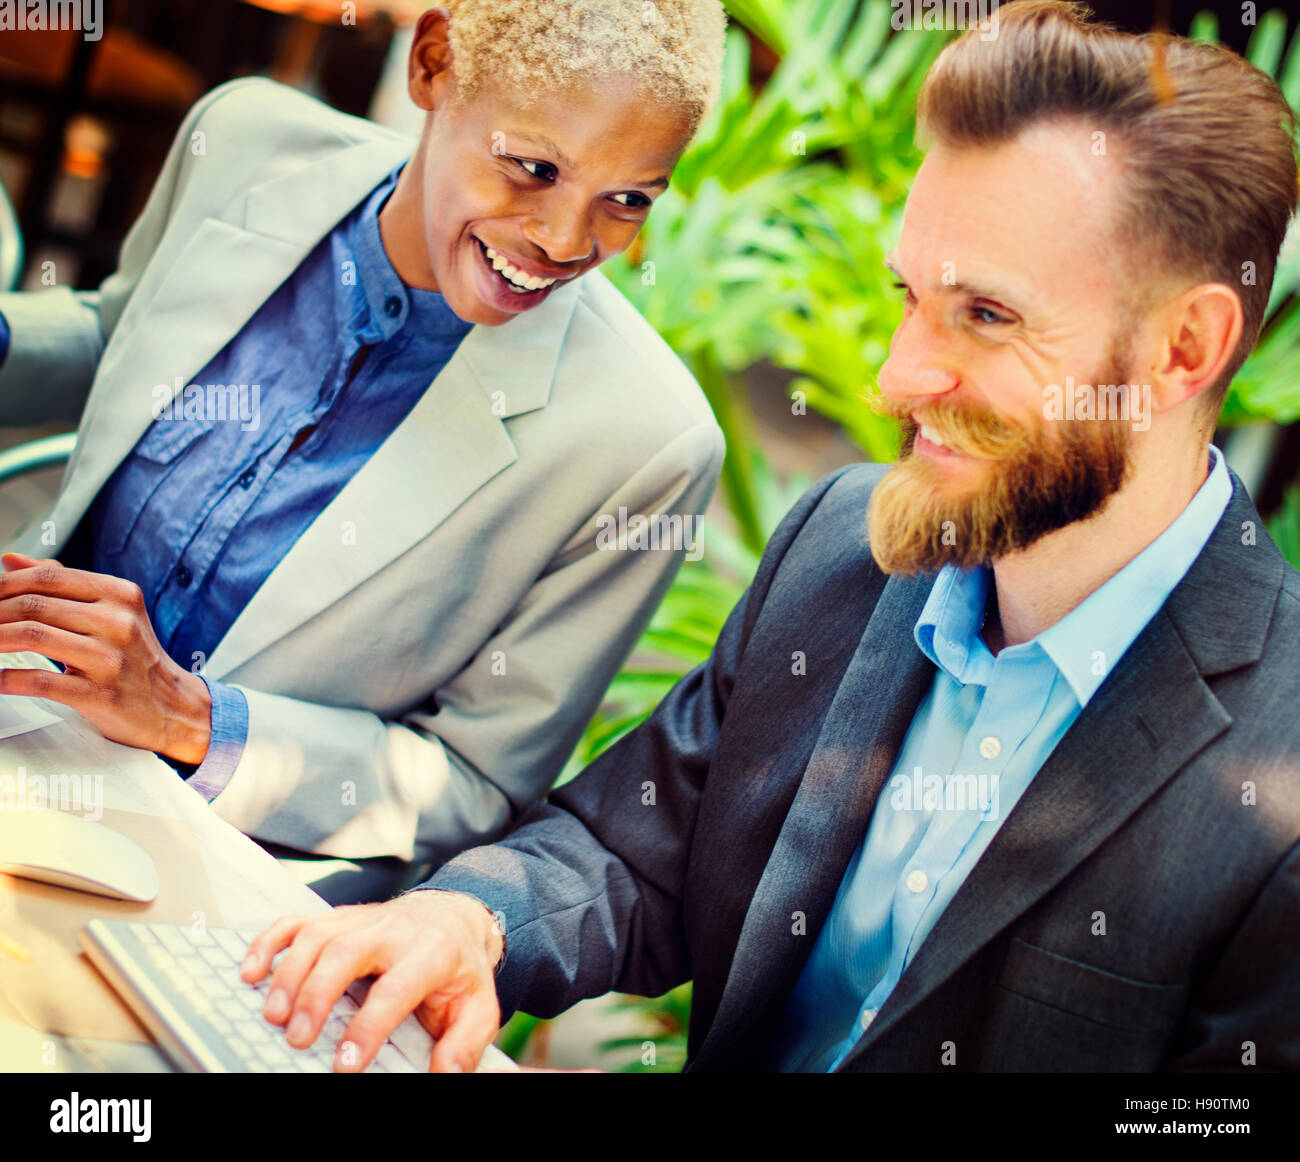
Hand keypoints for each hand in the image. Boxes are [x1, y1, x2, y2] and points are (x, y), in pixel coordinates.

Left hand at [0, 553, 211, 762]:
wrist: (172, 707)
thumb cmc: (134, 658)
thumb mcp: (110, 612)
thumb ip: (63, 584)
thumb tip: (10, 560)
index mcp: (119, 594)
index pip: (49, 576)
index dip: (5, 584)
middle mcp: (118, 622)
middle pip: (34, 605)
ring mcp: (110, 659)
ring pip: (32, 636)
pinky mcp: (101, 695)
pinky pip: (40, 681)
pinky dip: (7, 680)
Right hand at [241, 890, 504, 1073]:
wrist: (454, 917)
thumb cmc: (459, 968)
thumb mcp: (478, 1007)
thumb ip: (463, 1044)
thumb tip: (444, 1076)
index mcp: (431, 954)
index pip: (394, 989)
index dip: (368, 1028)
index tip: (345, 1063)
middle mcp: (392, 932)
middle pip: (347, 953)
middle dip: (317, 995)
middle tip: (298, 1037)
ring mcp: (361, 920)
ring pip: (317, 936)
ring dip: (289, 974)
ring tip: (273, 1015)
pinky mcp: (338, 918)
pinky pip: (298, 922)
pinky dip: (269, 943)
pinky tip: (252, 972)